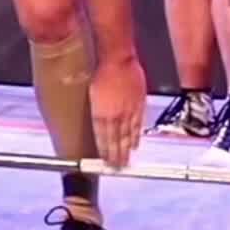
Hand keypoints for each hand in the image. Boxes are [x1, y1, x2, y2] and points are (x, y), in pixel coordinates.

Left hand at [90, 55, 146, 169]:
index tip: (105, 164)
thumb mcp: (90, 94)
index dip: (105, 153)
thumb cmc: (101, 72)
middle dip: (116, 157)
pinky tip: (135, 145)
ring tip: (126, 162)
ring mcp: (128, 111)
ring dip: (126, 151)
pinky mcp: (139, 105)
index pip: (103, 139)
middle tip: (117, 169)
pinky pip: (138, 125)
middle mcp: (115, 116)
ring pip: (127, 136)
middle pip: (116, 141)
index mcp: (101, 114)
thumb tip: (95, 122)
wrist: (118, 59)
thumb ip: (95, 112)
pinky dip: (136, 137)